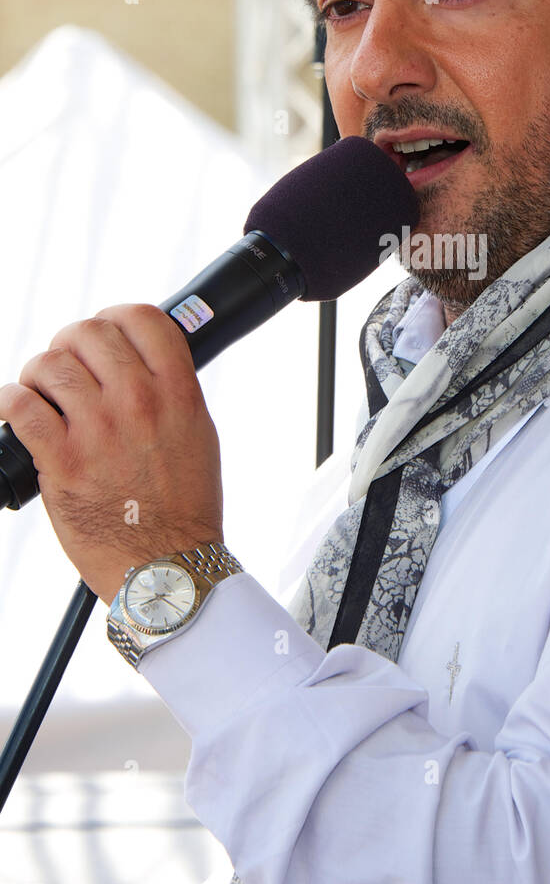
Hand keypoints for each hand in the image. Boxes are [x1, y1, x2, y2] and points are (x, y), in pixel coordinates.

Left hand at [0, 304, 223, 603]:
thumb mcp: (197, 435)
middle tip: (66, 367)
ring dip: (38, 373)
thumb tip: (140, 362)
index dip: (113, 318)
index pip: (141, 319)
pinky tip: (18, 408)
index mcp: (178, 394)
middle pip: (89, 333)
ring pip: (50, 365)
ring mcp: (99, 432)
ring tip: (42, 393)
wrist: (166, 565)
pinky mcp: (62, 462)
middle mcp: (139, 404)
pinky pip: (21, 406)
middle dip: (69, 343)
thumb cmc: (184, 507)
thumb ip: (172, 392)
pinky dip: (12, 400)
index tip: (103, 332)